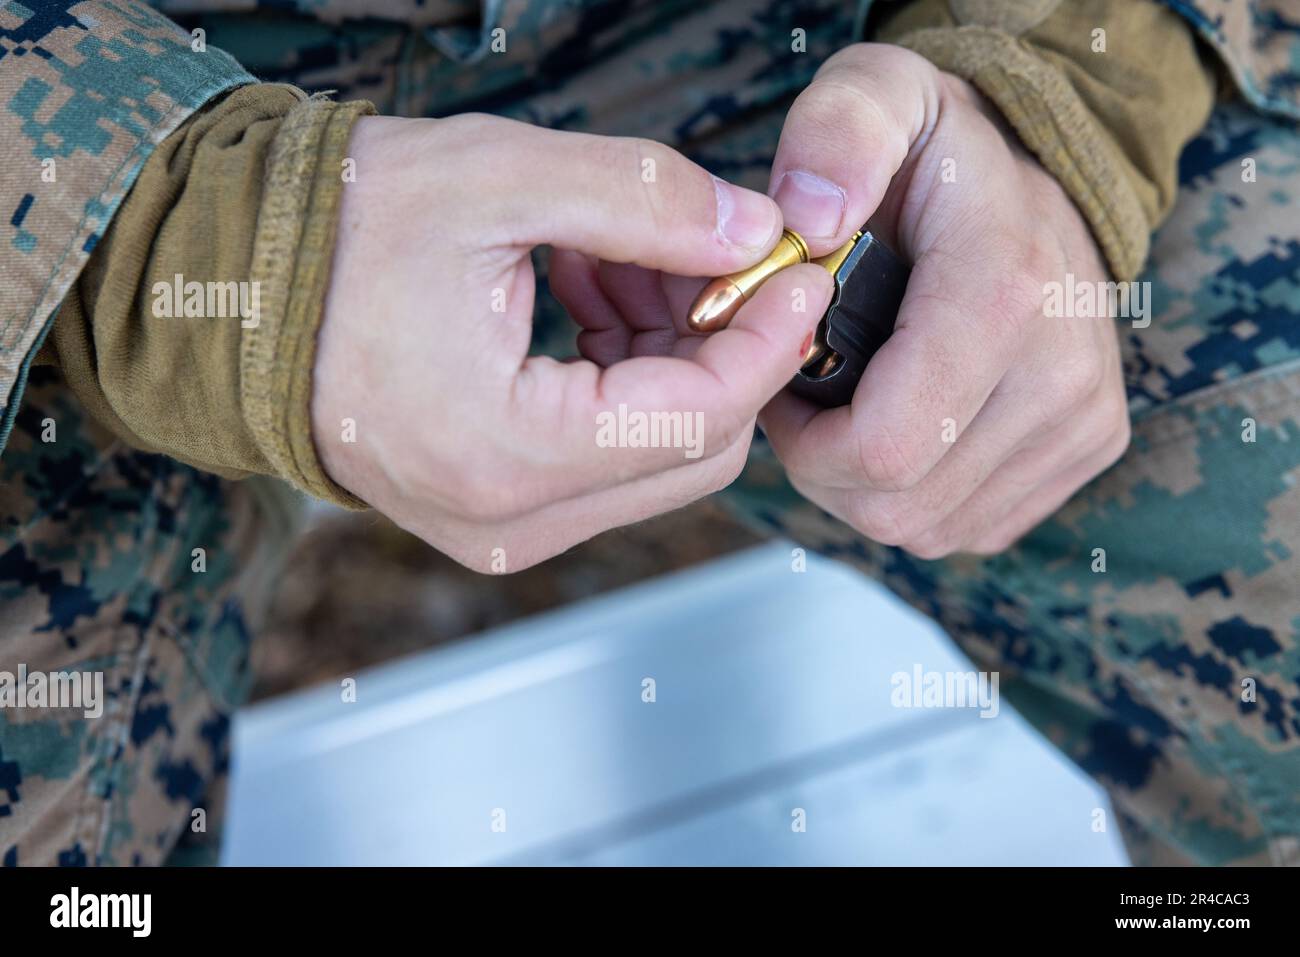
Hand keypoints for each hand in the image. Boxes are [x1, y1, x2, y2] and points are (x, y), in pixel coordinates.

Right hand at [312, 113, 824, 571]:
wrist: (234, 294)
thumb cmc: (339, 234)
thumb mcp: (499, 180)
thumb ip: (644, 201)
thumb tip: (756, 230)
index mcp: (505, 454)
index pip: (699, 419)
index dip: (769, 338)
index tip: (799, 265)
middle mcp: (509, 521)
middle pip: (695, 455)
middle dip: (724, 348)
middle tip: (702, 252)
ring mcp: (502, 529)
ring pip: (659, 459)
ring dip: (672, 359)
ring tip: (618, 261)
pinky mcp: (498, 512)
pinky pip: (608, 460)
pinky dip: (629, 381)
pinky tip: (591, 299)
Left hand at [758, 44, 1129, 557]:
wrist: (1036, 175)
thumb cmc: (935, 152)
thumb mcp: (876, 97)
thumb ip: (835, 135)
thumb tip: (808, 223)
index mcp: (1004, 293)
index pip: (885, 448)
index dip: (803, 441)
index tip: (784, 383)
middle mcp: (1063, 372)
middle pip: (898, 504)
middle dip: (823, 467)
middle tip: (808, 397)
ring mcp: (1085, 420)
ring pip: (928, 528)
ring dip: (864, 486)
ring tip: (854, 405)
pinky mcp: (1091, 448)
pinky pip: (969, 527)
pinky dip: (917, 495)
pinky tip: (905, 426)